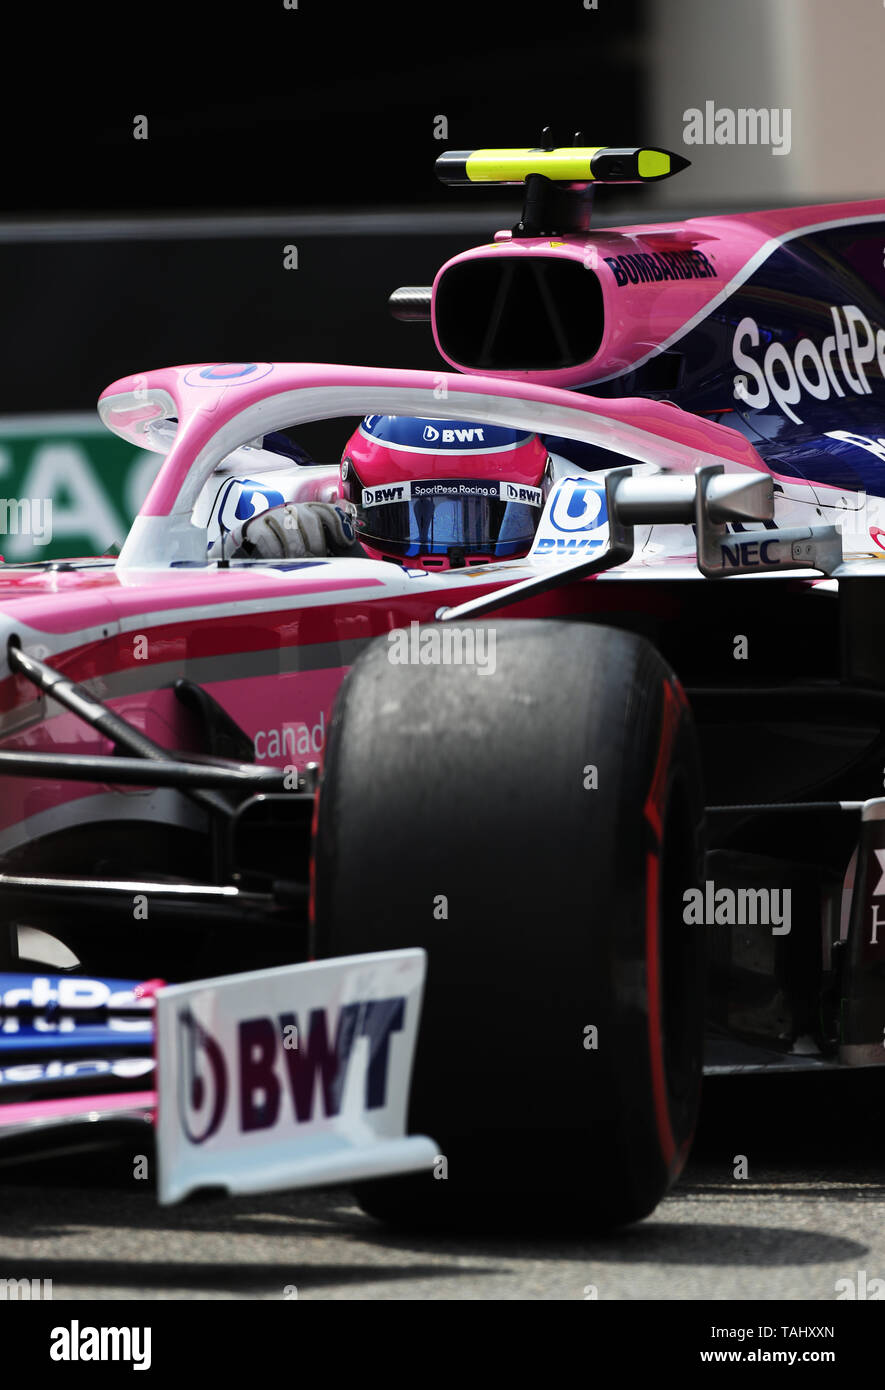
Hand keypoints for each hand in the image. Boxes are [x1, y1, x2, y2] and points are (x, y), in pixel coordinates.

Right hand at [238, 502, 355, 558]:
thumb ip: (328, 549)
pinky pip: (267, 536)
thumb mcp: (309, 550)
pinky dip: (276, 550)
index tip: (345, 542)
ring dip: (296, 546)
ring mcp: (271, 517)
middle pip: (308, 516)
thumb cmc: (286, 555)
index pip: (326, 510)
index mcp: (308, 513)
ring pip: (288, 525)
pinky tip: (281, 560)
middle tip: (317, 558)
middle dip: (315, 540)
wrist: (249, 555)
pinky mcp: (253, 527)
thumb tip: (347, 553)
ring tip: (299, 561)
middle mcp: (291, 510)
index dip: (337, 523)